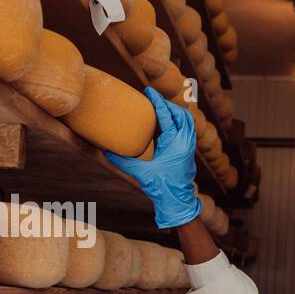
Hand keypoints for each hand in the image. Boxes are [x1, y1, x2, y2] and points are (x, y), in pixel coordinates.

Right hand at [104, 87, 202, 228]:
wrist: (178, 203)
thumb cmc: (162, 188)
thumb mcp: (140, 173)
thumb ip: (122, 161)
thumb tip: (104, 151)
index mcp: (176, 143)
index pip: (167, 115)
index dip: (157, 101)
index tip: (149, 90)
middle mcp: (186, 142)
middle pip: (181, 113)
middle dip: (167, 103)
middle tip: (153, 98)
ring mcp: (190, 146)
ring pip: (187, 120)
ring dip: (174, 111)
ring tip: (160, 107)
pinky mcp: (188, 150)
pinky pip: (187, 129)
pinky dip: (178, 121)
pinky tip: (166, 123)